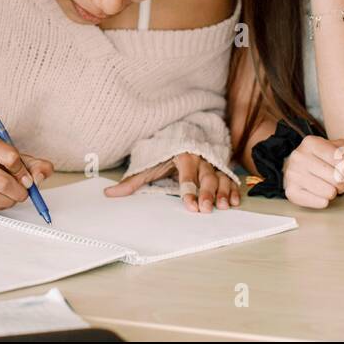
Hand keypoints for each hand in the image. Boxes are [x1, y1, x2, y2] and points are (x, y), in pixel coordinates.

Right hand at [0, 133, 53, 209]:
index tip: (27, 179)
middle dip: (19, 192)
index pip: (11, 158)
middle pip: (3, 181)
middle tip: (23, 193)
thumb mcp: (17, 157)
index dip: (23, 173)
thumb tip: (39, 177)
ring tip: (12, 197)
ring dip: (9, 201)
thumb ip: (36, 165)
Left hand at [107, 153, 239, 211]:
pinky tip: (234, 202)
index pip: (186, 174)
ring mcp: (212, 162)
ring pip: (220, 177)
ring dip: (224, 192)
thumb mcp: (149, 164)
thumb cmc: (165, 154)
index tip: (190, 205)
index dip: (189, 190)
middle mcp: (200, 158)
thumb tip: (109, 194)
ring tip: (225, 207)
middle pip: (206, 177)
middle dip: (208, 193)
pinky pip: (229, 178)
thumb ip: (132, 181)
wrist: (184, 134)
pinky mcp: (221, 167)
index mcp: (183, 155)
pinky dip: (233, 189)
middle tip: (207, 209)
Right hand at [283, 135, 343, 208]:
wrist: (298, 166)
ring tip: (327, 184)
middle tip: (338, 180)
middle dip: (343, 183)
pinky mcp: (291, 192)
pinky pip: (321, 203)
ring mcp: (292, 174)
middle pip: (336, 178)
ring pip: (329, 192)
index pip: (339, 160)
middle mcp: (298, 156)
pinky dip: (325, 200)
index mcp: (311, 142)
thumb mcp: (339, 150)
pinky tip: (319, 192)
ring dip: (334, 192)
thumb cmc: (322, 158)